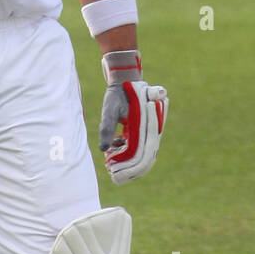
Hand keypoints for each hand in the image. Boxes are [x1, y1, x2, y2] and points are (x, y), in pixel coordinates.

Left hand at [98, 51, 167, 184]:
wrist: (125, 81)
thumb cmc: (117, 95)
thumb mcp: (110, 110)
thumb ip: (107, 128)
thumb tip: (103, 149)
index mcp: (147, 128)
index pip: (143, 156)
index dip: (130, 168)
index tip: (115, 172)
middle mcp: (151, 132)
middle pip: (144, 160)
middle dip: (128, 169)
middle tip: (111, 171)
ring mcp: (148, 132)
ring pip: (141, 154)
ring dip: (127, 160)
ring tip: (110, 160)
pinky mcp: (143, 130)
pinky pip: (138, 146)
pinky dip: (126, 150)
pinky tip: (113, 145)